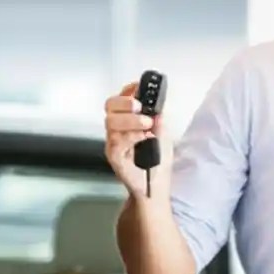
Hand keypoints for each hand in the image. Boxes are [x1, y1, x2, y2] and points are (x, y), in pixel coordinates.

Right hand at [103, 81, 172, 198]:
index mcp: (128, 121)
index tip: (138, 87)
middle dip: (125, 102)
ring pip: (112, 122)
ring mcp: (114, 143)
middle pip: (110, 106)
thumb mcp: (164, 134)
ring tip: (147, 125)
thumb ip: (160, 120)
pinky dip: (130, 136)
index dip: (127, 91)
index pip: (120, 99)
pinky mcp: (114, 157)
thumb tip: (158, 107)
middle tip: (139, 107)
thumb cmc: (157, 163)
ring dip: (131, 120)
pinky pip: (116, 142)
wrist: (155, 186)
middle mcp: (118, 129)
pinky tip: (142, 137)